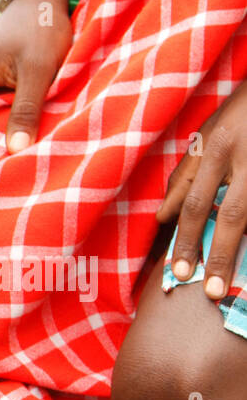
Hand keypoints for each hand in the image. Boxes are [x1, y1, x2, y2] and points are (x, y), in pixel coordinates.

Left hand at [158, 82, 246, 299]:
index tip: (178, 274)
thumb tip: (162, 217)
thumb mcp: (210, 132)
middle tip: (210, 292)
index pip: (195, 202)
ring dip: (244, 250)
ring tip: (234, 284)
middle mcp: (245, 155)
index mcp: (219, 147)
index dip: (185, 240)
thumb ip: (186, 174)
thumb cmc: (244, 108)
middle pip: (231, 215)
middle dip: (218, 255)